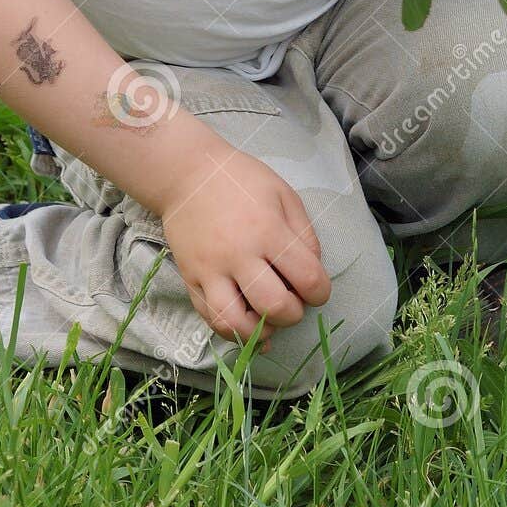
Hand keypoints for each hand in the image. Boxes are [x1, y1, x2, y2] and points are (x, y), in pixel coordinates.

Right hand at [158, 144, 330, 347]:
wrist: (186, 174)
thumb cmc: (240, 180)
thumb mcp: (284, 194)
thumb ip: (305, 234)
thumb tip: (313, 272)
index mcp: (268, 230)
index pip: (307, 279)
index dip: (321, 293)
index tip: (316, 290)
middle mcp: (238, 255)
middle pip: (274, 307)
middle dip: (293, 315)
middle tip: (292, 301)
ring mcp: (209, 270)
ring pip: (234, 323)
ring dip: (259, 331)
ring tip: (267, 320)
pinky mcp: (189, 279)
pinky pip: (209, 317)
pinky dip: (230, 329)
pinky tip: (244, 323)